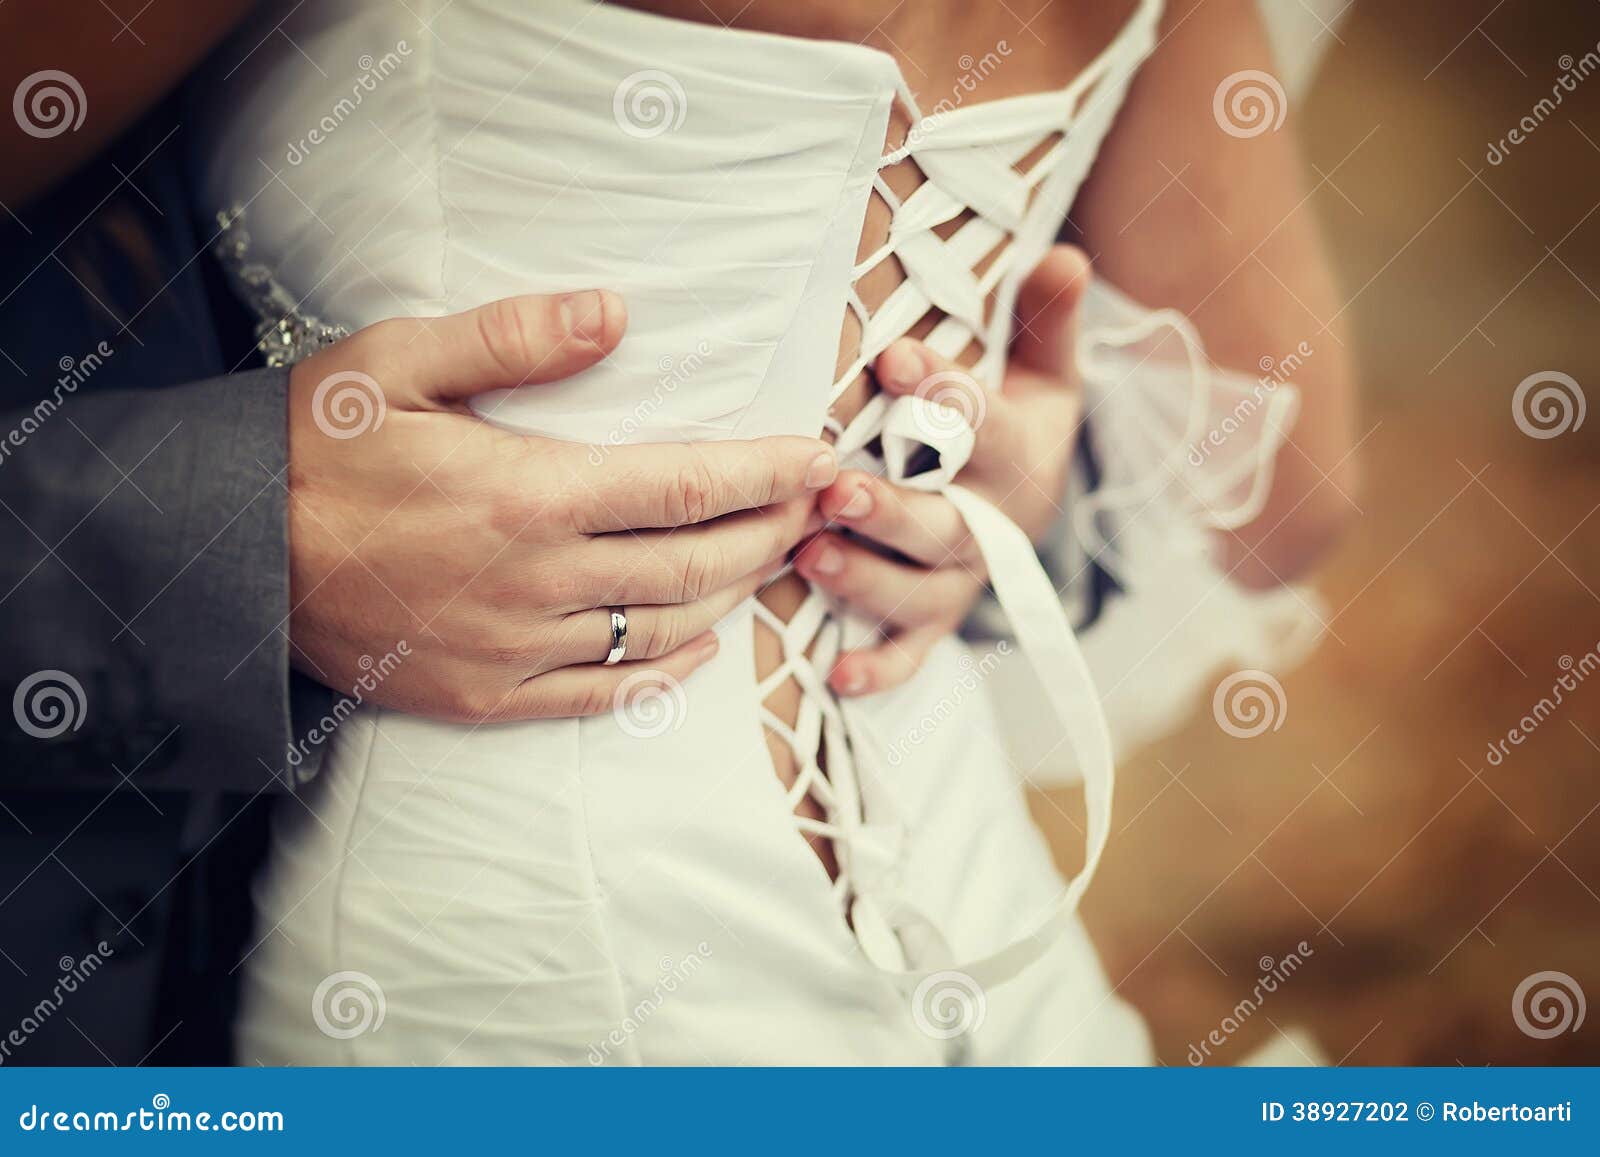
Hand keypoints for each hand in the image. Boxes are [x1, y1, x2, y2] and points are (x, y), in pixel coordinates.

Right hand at [287, 290, 836, 721]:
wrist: (230, 558)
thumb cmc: (313, 447)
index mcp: (532, 494)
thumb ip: (513, 339)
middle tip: (816, 506)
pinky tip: (702, 649)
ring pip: (662, 630)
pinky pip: (602, 693)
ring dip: (733, 595)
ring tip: (772, 559)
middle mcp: (541, 581)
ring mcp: (517, 647)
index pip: (687, 485)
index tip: (817, 456)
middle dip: (770, 530)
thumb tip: (613, 313)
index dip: (765, 473)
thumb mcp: (398, 363)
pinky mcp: (487, 694)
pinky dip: (666, 673)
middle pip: (695, 563)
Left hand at [794, 246, 1089, 695]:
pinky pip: (911, 654)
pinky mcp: (935, 622)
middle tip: (836, 486)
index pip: (986, 426)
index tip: (896, 359)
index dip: (947, 395)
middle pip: (945, 525)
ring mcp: (960, 581)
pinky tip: (838, 676)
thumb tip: (1065, 254)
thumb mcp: (1044, 372)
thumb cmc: (1017, 425)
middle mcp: (990, 527)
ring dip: (868, 579)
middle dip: (892, 508)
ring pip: (919, 590)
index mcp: (1018, 458)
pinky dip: (881, 670)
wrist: (1031, 504)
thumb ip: (1046, 318)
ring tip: (813, 555)